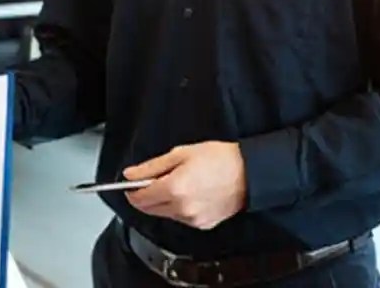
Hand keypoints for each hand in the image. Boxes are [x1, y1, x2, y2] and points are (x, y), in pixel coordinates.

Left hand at [122, 141, 246, 230]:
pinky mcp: (203, 225)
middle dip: (144, 197)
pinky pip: (181, 218)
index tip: (129, 184)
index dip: (131, 191)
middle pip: (149, 209)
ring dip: (162, 202)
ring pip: (165, 214)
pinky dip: (178, 208)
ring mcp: (193, 220)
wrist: (250, 173)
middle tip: (149, 182)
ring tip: (175, 183)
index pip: (140, 198)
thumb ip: (151, 167)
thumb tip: (130, 174)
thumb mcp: (180, 154)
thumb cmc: (219, 159)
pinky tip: (188, 194)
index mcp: (174, 189)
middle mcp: (182, 209)